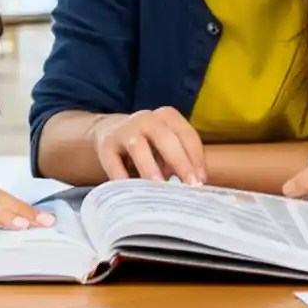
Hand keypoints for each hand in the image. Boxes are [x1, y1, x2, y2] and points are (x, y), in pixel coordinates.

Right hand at [91, 107, 206, 184]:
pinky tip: (131, 191)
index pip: (186, 134)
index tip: (201, 180)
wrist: (111, 132)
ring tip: (160, 187)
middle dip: (180, 162)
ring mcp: (124, 130)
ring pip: (138, 147)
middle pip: (165, 138)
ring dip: (150, 167)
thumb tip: (193, 184)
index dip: (195, 157)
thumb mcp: (167, 144)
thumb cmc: (149, 144)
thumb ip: (181, 158)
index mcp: (167, 116)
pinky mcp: (106, 146)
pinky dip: (122, 176)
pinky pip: (113, 162)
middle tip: (190, 186)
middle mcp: (146, 119)